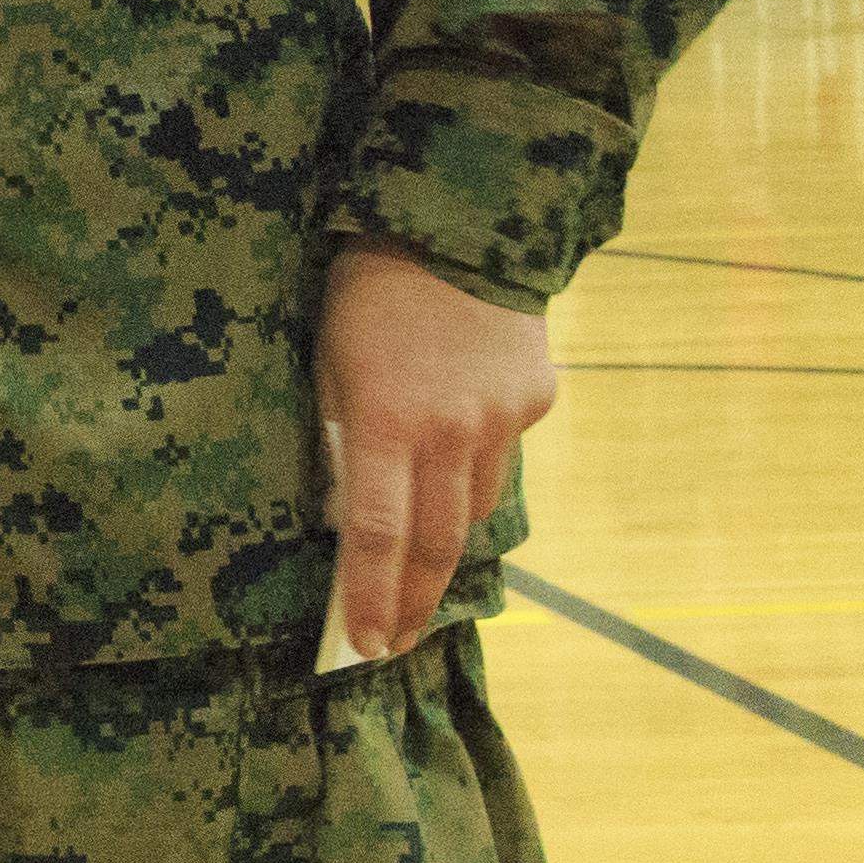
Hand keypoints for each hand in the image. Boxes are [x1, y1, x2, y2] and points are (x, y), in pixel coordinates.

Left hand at [313, 242, 548, 661]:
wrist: (458, 219)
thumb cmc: (365, 289)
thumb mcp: (328, 358)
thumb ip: (340, 433)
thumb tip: (344, 506)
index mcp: (387, 421)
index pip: (375, 534)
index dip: (369, 595)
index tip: (364, 643)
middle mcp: (452, 431)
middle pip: (437, 541)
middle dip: (413, 600)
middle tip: (394, 642)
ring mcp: (502, 418)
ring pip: (477, 506)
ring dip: (447, 548)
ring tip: (420, 584)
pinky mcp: (535, 399)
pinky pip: (501, 454)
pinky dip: (473, 473)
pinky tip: (453, 472)